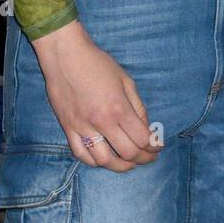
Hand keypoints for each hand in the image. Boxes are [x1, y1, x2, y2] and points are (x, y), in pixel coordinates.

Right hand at [31, 22, 160, 170]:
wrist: (65, 56)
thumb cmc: (98, 63)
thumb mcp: (125, 80)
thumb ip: (137, 107)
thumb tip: (146, 128)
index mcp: (118, 108)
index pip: (141, 139)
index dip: (153, 147)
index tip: (158, 147)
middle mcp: (101, 122)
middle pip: (127, 153)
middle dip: (142, 159)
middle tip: (148, 157)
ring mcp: (82, 127)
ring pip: (104, 161)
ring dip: (120, 166)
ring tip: (129, 162)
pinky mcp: (68, 128)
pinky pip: (81, 154)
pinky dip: (95, 161)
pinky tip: (104, 158)